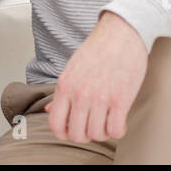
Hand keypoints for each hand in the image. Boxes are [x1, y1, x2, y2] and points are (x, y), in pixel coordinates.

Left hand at [45, 11, 148, 143]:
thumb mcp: (72, 69)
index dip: (63, 134)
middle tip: (91, 126)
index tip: (72, 130)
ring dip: (102, 133)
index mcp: (64, 86)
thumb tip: (49, 110)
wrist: (120, 34)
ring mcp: (100, 98)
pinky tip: (118, 120)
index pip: (55, 124)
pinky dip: (117, 131)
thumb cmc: (96, 51)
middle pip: (77, 135)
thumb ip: (62, 92)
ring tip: (105, 121)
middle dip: (84, 135)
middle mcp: (80, 94)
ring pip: (97, 135)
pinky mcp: (121, 100)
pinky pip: (116, 130)